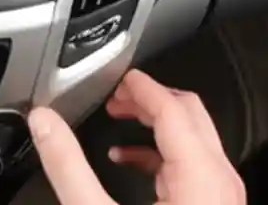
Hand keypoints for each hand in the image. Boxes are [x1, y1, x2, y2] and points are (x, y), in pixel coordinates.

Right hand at [28, 70, 245, 204]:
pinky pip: (194, 169)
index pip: (170, 105)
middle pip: (190, 115)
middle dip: (149, 100)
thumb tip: (44, 126)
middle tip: (113, 96)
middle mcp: (219, 184)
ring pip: (195, 142)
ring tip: (118, 124)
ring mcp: (222, 200)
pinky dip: (163, 157)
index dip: (139, 84)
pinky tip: (130, 165)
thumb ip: (69, 167)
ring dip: (156, 127)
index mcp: (198, 175)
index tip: (115, 75)